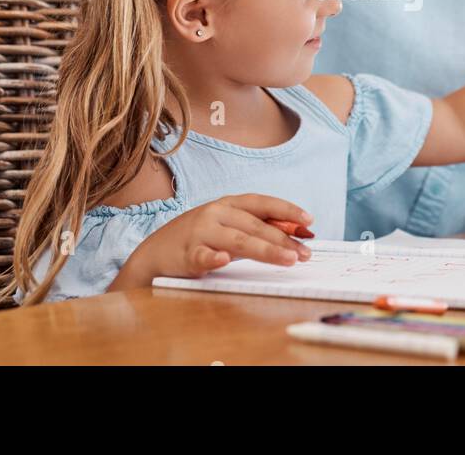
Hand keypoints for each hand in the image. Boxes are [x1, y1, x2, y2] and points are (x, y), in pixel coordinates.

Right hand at [142, 194, 313, 278]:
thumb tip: (296, 232)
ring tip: (288, 259)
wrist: (155, 253)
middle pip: (255, 225)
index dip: (286, 210)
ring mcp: (200, 232)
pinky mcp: (186, 254)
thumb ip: (258, 228)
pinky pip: (202, 256)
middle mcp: (215, 213)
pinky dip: (213, 258)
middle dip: (284, 239)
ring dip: (265, 250)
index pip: (262, 203)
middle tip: (306, 253)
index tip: (309, 221)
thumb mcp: (228, 227)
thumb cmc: (199, 238)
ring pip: (237, 240)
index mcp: (227, 204)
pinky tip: (224, 261)